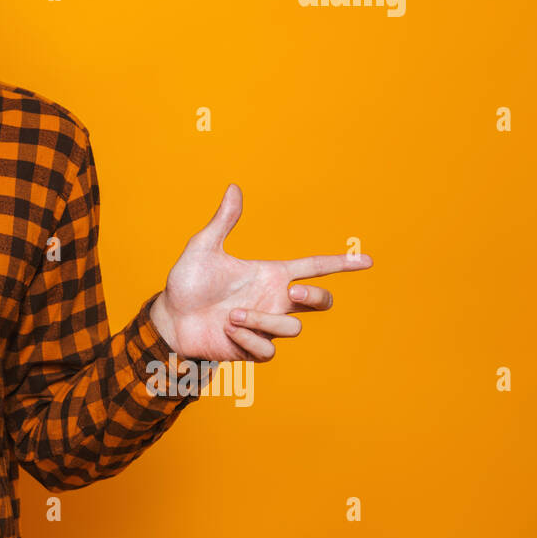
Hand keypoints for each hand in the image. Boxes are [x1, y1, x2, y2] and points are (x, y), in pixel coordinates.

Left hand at [149, 183, 372, 361]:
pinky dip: (248, 340)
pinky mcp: (253, 349)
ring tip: (231, 315)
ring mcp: (265, 326)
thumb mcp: (203, 248)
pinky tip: (227, 331)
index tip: (367, 260)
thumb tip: (233, 187)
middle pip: (321, 303)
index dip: (342, 263)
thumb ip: (223, 221)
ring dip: (262, 321)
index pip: (314, 268)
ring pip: (293, 330)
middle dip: (316, 298)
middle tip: (291, 293)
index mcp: (270, 275)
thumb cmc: (187, 282)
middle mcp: (274, 300)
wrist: (169, 318)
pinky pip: (268, 350)